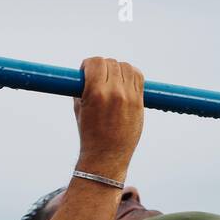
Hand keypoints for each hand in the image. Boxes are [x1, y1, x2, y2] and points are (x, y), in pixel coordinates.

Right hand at [74, 57, 144, 178]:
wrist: (106, 157)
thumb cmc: (89, 133)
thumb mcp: (79, 108)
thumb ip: (82, 87)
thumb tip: (86, 72)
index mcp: (96, 93)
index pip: (96, 62)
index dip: (88, 64)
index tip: (86, 71)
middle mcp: (115, 93)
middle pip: (111, 63)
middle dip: (102, 67)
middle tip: (98, 78)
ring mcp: (130, 97)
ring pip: (126, 67)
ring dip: (117, 69)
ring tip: (111, 80)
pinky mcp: (139, 103)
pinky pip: (138, 77)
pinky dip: (131, 75)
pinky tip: (124, 82)